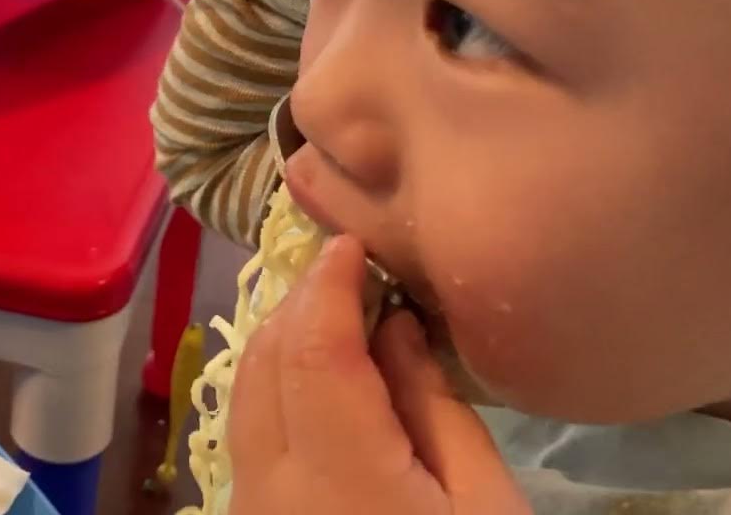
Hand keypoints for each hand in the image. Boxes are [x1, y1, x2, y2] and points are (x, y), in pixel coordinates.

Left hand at [227, 236, 530, 514]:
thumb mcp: (486, 503)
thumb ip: (435, 409)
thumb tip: (394, 324)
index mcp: (342, 477)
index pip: (313, 351)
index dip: (327, 286)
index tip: (352, 243)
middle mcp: (271, 485)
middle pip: (265, 360)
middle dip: (303, 301)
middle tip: (351, 271)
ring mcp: (249, 503)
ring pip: (244, 390)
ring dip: (283, 338)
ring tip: (336, 313)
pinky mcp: (246, 514)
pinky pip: (246, 426)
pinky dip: (274, 381)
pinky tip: (315, 373)